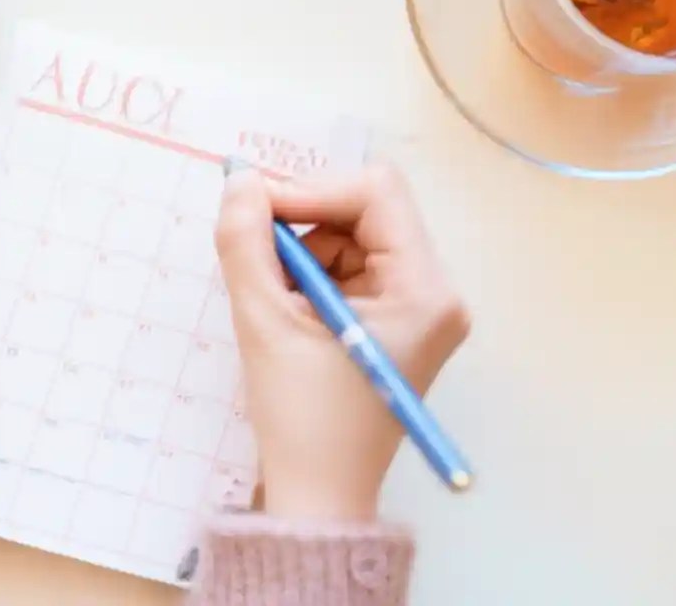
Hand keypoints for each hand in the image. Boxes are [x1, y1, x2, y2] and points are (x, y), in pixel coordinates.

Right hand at [215, 163, 468, 520]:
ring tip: (270, 290)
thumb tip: (240, 180)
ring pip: (354, 234)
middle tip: (251, 240)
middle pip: (369, 209)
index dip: (309, 189)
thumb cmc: (300, 419)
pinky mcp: (395, 319)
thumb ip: (247, 243)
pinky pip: (350, 265)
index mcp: (424, 291)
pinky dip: (309, 270)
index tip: (254, 207)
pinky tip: (285, 305)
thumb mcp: (264, 323)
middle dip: (305, 217)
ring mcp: (418, 306)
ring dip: (303, 247)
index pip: (376, 194)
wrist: (319, 494)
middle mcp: (435, 291)